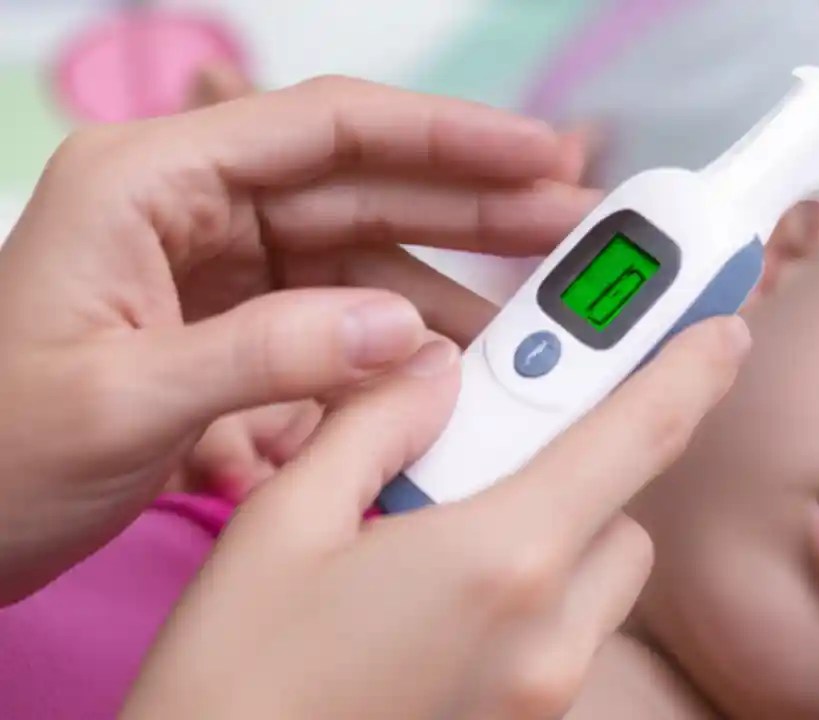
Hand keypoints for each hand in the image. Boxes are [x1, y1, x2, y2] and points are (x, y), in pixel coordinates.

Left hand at [0, 75, 594, 603]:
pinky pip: (333, 327)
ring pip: (358, 262)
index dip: (444, 134)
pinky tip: (441, 377)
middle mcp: (188, 212)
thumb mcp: (122, 403)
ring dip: (441, 293)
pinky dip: (387, 355)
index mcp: (147, 184)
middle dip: (469, 207)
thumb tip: (400, 331)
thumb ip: (268, 356)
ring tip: (527, 322)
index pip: (326, 128)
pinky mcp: (229, 332)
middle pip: (361, 189)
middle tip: (568, 226)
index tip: (534, 152)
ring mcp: (212, 273)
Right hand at [122, 315, 749, 719]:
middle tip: (484, 447)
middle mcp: (548, 635)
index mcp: (502, 559)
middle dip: (572, 462)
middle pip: (619, 511)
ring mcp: (544, 695)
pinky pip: (565, 637)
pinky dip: (530, 599)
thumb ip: (376, 424)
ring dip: (555, 536)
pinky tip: (438, 606)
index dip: (693, 369)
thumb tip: (434, 371)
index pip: (638, 436)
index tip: (721, 329)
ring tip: (442, 542)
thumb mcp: (282, 523)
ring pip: (599, 579)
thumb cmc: (233, 683)